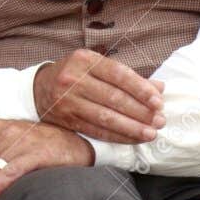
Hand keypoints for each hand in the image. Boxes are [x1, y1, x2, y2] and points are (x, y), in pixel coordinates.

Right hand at [33, 51, 165, 142]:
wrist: (39, 88)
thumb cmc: (77, 75)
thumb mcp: (97, 67)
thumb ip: (128, 77)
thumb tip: (159, 88)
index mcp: (85, 60)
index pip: (119, 75)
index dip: (141, 89)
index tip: (158, 101)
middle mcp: (74, 79)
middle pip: (113, 98)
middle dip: (140, 112)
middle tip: (160, 121)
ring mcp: (68, 101)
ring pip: (105, 117)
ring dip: (131, 128)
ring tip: (150, 133)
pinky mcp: (67, 120)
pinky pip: (96, 131)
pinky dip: (117, 137)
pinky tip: (133, 139)